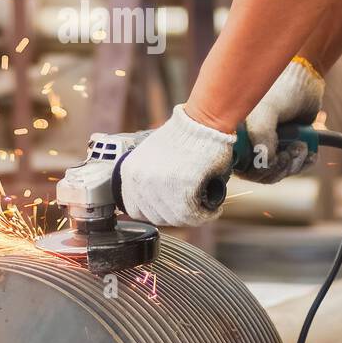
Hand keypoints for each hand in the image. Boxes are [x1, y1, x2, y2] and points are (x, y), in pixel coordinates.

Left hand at [118, 105, 234, 226]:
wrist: (202, 122)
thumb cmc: (184, 135)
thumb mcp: (152, 155)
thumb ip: (147, 176)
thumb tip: (155, 198)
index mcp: (129, 172)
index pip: (134, 209)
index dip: (154, 211)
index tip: (168, 209)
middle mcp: (140, 182)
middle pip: (155, 217)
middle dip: (174, 215)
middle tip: (190, 208)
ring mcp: (159, 189)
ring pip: (175, 219)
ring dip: (191, 217)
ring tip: (203, 208)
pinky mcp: (182, 193)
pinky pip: (193, 216)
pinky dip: (205, 215)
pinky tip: (212, 209)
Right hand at [243, 56, 323, 183]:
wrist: (304, 81)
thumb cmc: (280, 91)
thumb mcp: (265, 112)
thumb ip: (260, 137)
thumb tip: (265, 163)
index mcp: (238, 137)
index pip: (242, 169)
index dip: (257, 170)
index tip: (271, 160)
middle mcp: (252, 144)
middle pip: (262, 175)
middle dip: (279, 168)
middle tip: (290, 151)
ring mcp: (271, 146)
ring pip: (280, 172)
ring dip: (293, 163)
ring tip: (301, 144)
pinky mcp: (288, 147)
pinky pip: (295, 167)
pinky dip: (304, 162)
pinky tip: (309, 149)